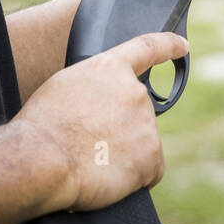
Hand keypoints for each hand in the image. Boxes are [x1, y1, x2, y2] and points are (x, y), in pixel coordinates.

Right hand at [17, 31, 187, 212]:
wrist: (41, 158)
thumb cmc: (42, 126)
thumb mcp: (64, 86)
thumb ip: (94, 85)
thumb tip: (103, 101)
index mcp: (111, 69)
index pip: (147, 47)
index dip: (168, 45)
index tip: (181, 45)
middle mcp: (135, 92)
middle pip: (137, 112)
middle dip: (119, 128)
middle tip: (89, 142)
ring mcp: (146, 124)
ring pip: (141, 143)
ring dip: (123, 154)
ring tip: (92, 159)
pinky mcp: (151, 156)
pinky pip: (148, 170)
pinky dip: (133, 178)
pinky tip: (108, 176)